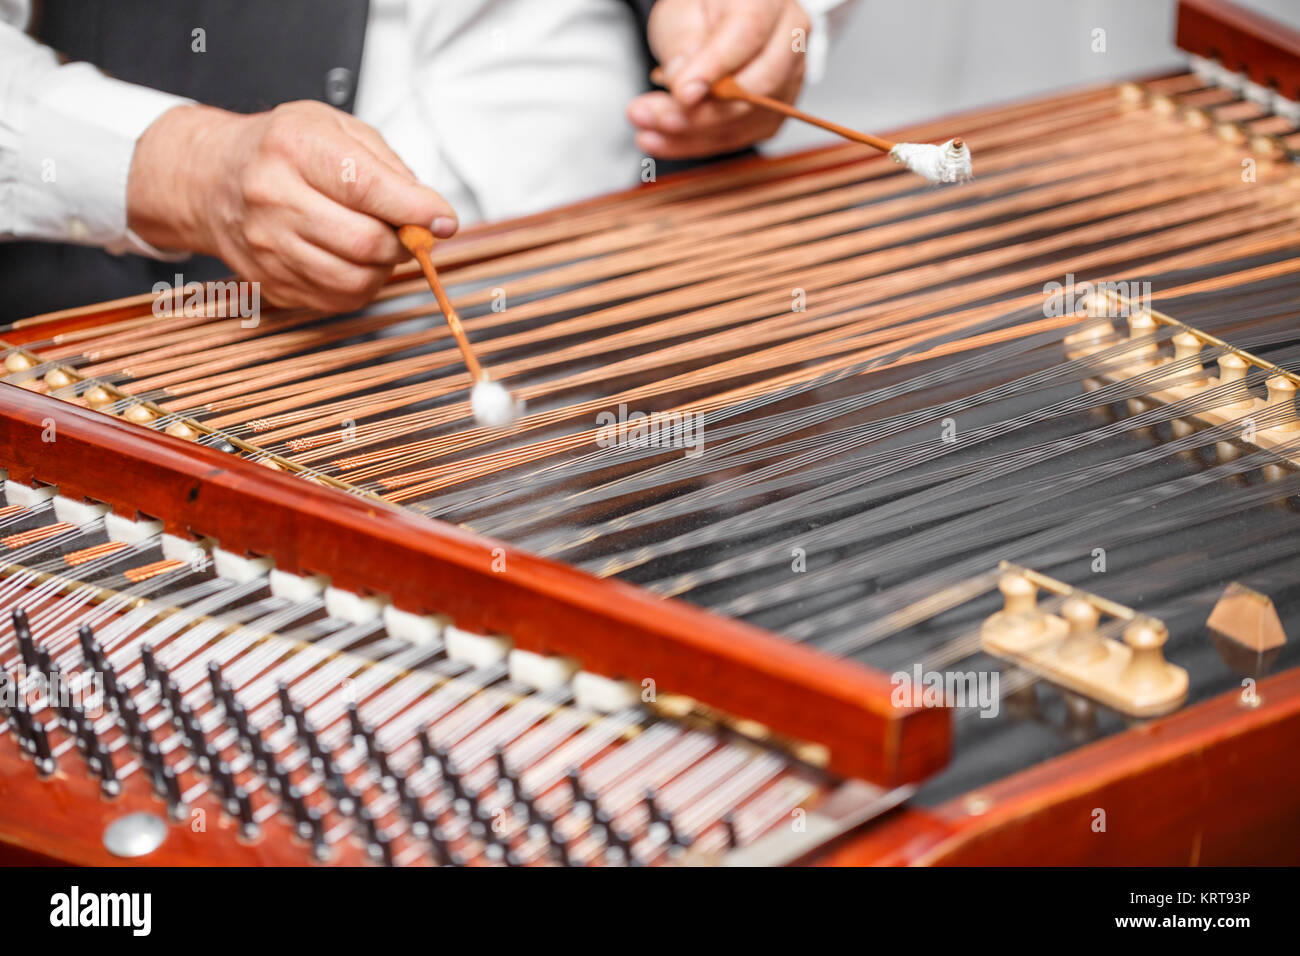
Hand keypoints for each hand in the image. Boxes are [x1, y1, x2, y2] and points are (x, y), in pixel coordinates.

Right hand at [127, 101, 457, 312]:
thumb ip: (389, 169)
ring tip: (379, 245)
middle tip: (409, 232)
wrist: (212, 178)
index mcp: (294, 148)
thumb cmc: (281, 149)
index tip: (443, 221)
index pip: (367, 187)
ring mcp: (267, 245)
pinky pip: (336, 299)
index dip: (416, 210)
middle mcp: (273, 197)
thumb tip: (431, 216)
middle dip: (403, 243)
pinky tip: (353, 261)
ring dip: (383, 268)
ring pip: (354, 279)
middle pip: (365, 242)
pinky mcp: (270, 280)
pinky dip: (360, 286)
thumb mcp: (336, 129)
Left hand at [628, 0, 810, 159]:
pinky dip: (699, 143)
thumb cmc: (702, 8)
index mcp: (767, 0)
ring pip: (746, 120)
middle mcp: (789, 37)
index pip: (747, 37)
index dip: (713, 70)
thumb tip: (687, 90)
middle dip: (698, 113)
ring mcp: (790, 76)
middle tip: (651, 116)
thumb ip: (683, 47)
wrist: (716, 19)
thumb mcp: (679, 13)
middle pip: (753, 89)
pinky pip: (741, 136)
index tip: (681, 93)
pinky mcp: (777, 109)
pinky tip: (666, 140)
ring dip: (692, 134)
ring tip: (647, 131)